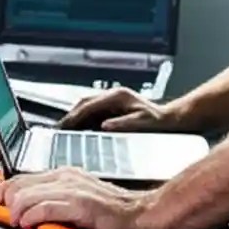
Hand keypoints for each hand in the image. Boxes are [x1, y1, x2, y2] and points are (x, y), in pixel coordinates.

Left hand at [0, 167, 147, 228]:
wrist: (142, 216)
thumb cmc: (112, 214)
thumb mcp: (75, 203)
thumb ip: (50, 203)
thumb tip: (21, 210)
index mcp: (62, 175)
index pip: (18, 178)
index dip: (2, 194)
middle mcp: (65, 177)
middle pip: (16, 184)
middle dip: (4, 204)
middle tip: (9, 220)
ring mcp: (72, 189)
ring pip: (25, 195)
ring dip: (16, 213)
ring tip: (20, 225)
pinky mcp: (80, 204)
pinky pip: (44, 208)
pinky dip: (31, 218)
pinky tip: (32, 227)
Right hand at [59, 87, 179, 131]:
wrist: (171, 120)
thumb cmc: (159, 123)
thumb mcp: (143, 124)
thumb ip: (124, 124)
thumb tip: (104, 126)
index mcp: (117, 96)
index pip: (88, 105)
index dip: (73, 117)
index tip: (62, 128)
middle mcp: (113, 95)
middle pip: (83, 103)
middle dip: (69, 117)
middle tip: (57, 132)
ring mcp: (112, 100)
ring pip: (86, 107)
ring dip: (75, 119)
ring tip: (63, 133)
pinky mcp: (113, 108)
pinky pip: (92, 113)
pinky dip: (83, 122)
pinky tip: (78, 133)